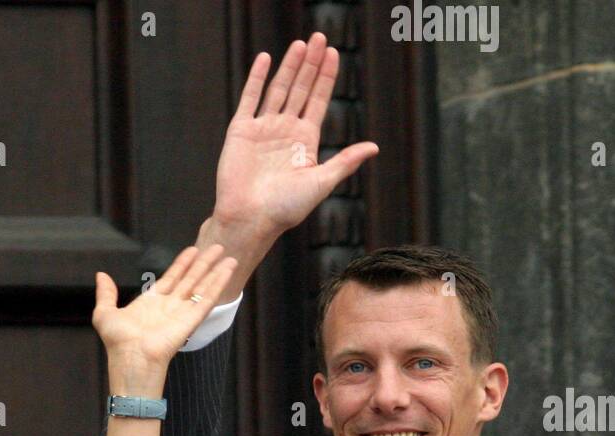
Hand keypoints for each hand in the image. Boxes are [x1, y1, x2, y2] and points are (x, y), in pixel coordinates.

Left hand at [92, 244, 237, 378]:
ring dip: (215, 271)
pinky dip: (219, 283)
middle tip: (216, 248)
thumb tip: (101, 275)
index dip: (182, 264)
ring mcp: (182, 312)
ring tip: (227, 256)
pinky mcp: (192, 319)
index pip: (172, 278)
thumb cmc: (118, 343)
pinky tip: (227, 270)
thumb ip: (106, 293)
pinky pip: (207, 298)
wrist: (131, 358)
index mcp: (152, 303)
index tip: (192, 251)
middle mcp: (169, 307)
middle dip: (203, 264)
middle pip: (191, 279)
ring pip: (202, 286)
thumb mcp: (105, 313)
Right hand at [212, 32, 378, 237]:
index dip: (325, 77)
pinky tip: (265, 59)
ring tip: (300, 43)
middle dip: (310, 64)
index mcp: (305, 142)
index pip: (317, 101)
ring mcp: (262, 129)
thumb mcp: (321, 183)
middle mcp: (285, 132)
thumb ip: (345, 161)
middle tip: (320, 37)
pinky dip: (257, 79)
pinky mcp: (241, 132)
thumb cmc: (285, 209)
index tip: (333, 53)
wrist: (250, 219)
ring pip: (278, 89)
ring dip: (289, 66)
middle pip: (300, 89)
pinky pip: (250, 99)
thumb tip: (373, 147)